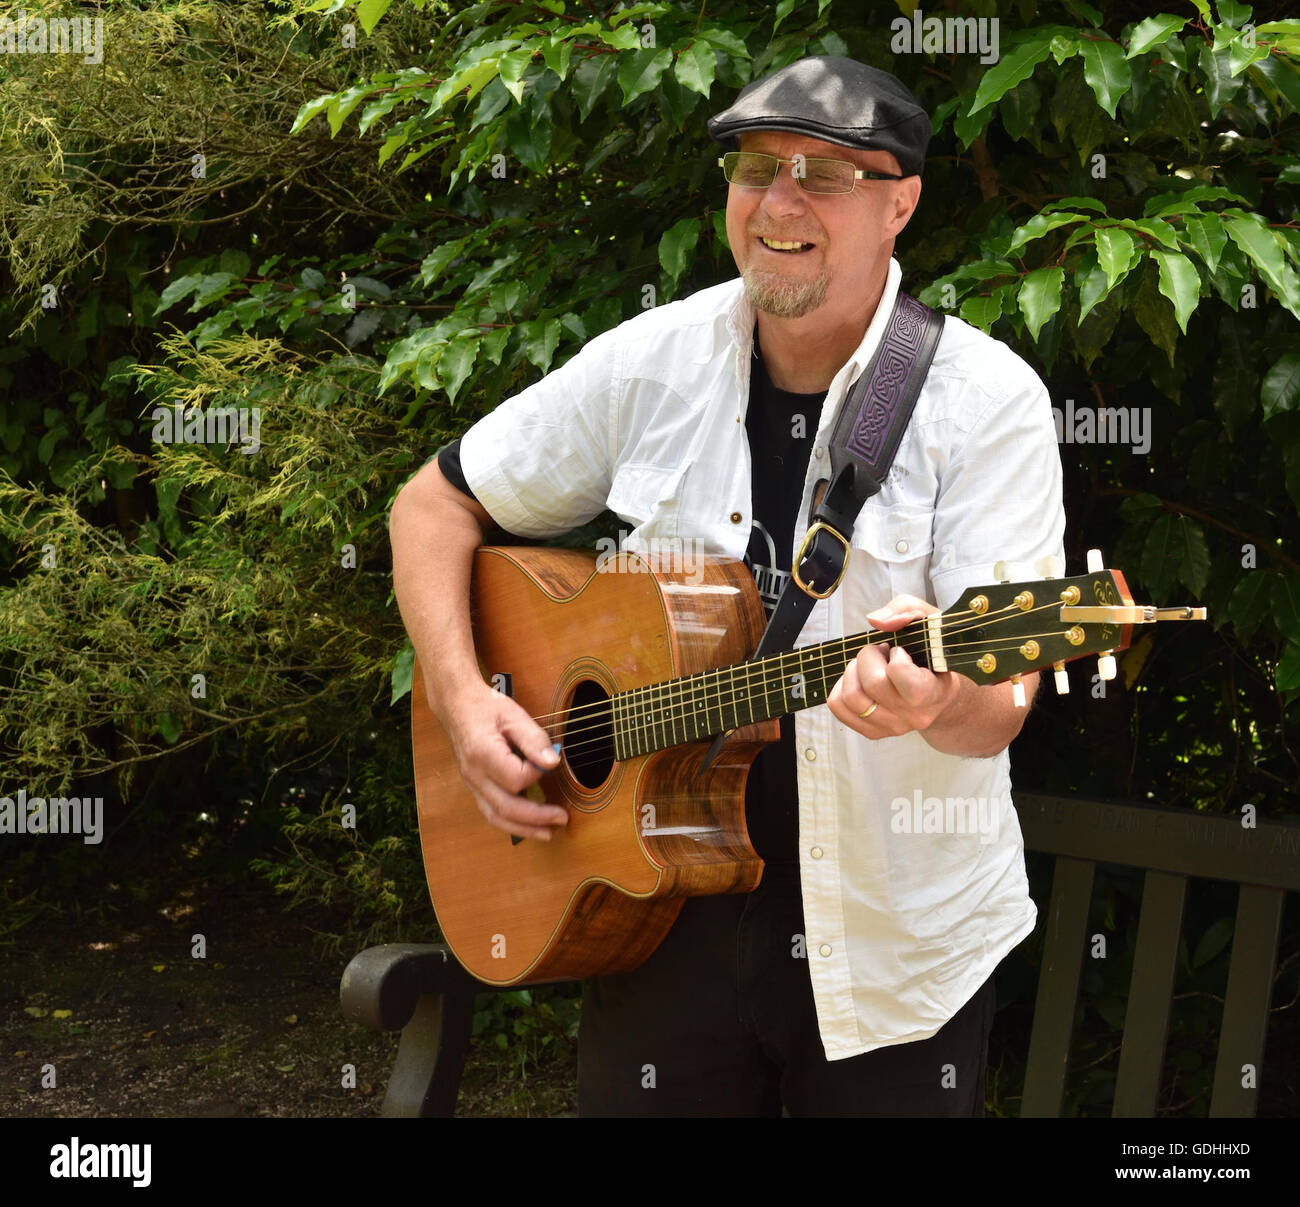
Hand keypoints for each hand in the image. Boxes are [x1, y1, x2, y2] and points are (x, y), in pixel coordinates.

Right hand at [439, 678, 567, 840]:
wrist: (457, 707)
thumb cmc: (486, 707)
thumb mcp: (513, 715)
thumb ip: (534, 739)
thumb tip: (553, 762)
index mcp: (482, 753)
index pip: (515, 778)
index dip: (536, 773)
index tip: (547, 760)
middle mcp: (474, 774)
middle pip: (505, 807)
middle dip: (536, 817)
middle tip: (562, 818)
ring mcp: (471, 784)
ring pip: (495, 817)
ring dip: (523, 829)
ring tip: (547, 833)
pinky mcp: (475, 787)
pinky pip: (491, 812)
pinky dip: (511, 823)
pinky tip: (528, 825)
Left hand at [827, 594, 960, 738]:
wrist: (942, 696)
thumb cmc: (935, 655)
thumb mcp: (932, 623)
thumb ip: (907, 611)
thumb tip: (875, 620)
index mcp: (934, 691)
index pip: (900, 674)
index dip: (895, 655)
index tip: (901, 652)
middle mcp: (914, 715)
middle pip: (872, 683)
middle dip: (869, 656)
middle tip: (881, 653)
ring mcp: (893, 727)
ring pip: (851, 697)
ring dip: (853, 672)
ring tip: (870, 666)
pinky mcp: (874, 732)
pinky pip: (839, 708)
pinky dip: (841, 687)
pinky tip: (859, 680)